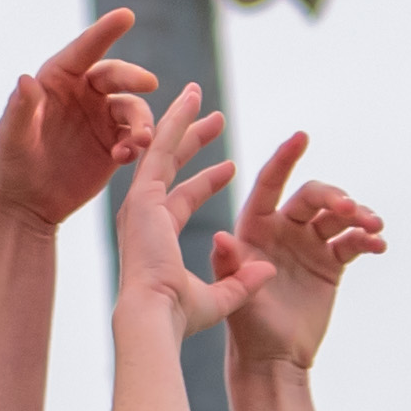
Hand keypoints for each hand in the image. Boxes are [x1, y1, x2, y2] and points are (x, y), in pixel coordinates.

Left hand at [0, 9, 163, 223]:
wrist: (26, 203)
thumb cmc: (11, 165)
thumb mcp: (12, 138)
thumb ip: (20, 109)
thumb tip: (26, 80)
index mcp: (57, 80)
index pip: (83, 50)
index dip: (104, 32)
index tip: (126, 16)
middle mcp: (84, 93)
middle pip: (116, 76)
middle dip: (133, 77)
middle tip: (149, 84)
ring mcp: (101, 118)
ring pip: (132, 109)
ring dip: (141, 121)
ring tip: (140, 141)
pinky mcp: (114, 145)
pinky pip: (135, 138)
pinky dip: (137, 145)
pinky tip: (125, 157)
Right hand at [112, 85, 244, 334]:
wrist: (153, 317)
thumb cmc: (178, 317)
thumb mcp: (219, 298)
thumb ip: (242, 282)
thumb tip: (269, 270)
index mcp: (157, 238)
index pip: (182, 200)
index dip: (205, 183)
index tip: (230, 168)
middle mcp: (145, 216)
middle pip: (169, 167)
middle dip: (191, 140)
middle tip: (214, 120)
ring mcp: (141, 203)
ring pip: (162, 150)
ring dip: (180, 120)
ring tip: (196, 94)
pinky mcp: (143, 195)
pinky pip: (160, 148)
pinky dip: (174, 123)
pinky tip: (188, 101)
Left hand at [216, 135, 385, 372]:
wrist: (274, 359)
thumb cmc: (248, 329)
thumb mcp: (236, 297)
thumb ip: (231, 266)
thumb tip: (221, 237)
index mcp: (255, 228)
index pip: (270, 184)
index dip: (284, 158)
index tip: (301, 136)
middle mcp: (282, 230)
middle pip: (312, 197)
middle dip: (334, 197)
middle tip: (349, 210)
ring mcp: (309, 245)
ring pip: (338, 217)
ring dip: (359, 216)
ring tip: (373, 226)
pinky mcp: (330, 263)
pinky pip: (353, 242)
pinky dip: (367, 239)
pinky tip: (379, 245)